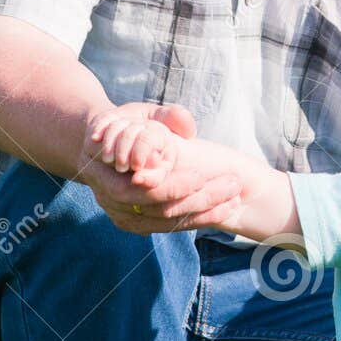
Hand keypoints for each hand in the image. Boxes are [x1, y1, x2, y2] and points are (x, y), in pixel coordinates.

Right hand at [78, 103, 241, 233]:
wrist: (107, 148)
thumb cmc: (128, 125)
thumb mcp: (143, 113)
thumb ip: (165, 116)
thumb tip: (186, 122)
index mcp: (105, 168)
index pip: (143, 187)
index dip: (174, 184)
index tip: (203, 175)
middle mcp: (109, 196)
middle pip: (158, 209)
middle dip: (198, 198)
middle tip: (232, 184)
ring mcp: (121, 214)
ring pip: (165, 221)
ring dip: (204, 211)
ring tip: (234, 196)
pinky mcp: (135, 224)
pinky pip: (168, 226)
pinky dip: (198, 218)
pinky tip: (224, 207)